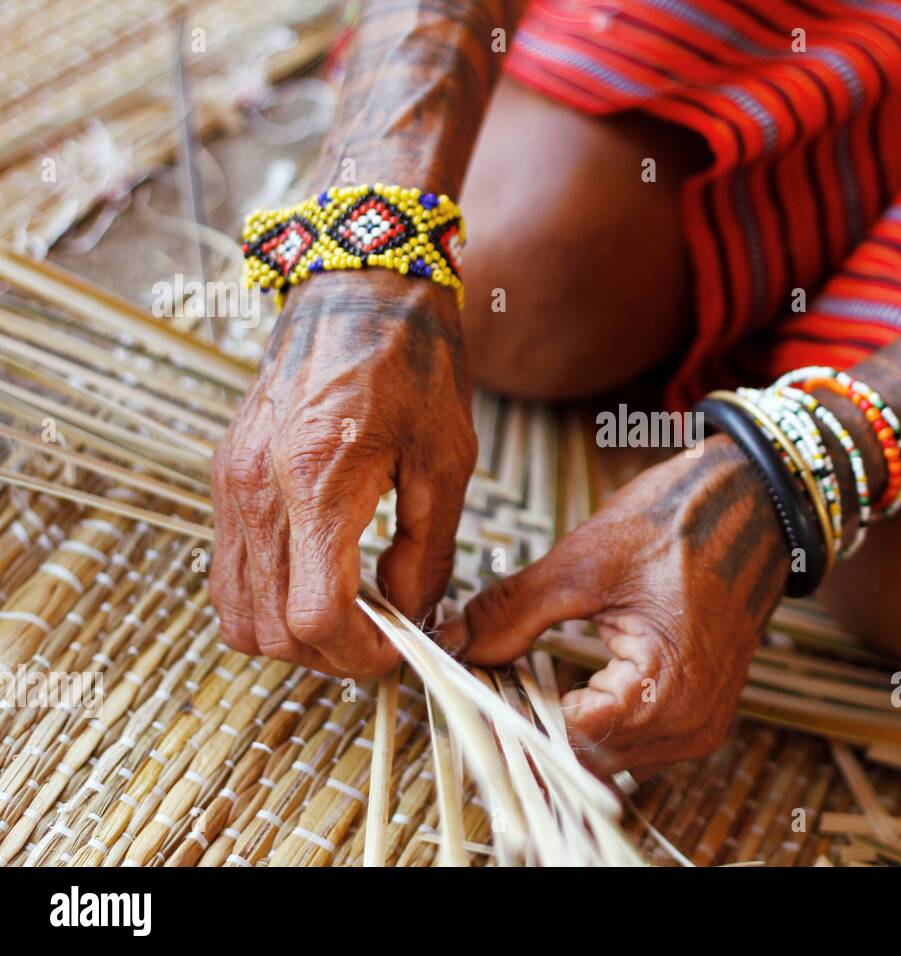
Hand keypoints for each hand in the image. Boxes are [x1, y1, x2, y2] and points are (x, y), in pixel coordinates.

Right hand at [210, 270, 475, 678]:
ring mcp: (230, 484)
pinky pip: (228, 571)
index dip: (361, 653)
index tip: (400, 646)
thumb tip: (410, 615)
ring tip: (353, 617)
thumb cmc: (414, 366)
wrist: (359, 291)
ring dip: (294, 636)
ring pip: (238, 613)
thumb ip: (428, 550)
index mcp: (317, 482)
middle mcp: (257, 489)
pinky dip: (268, 599)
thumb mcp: (447, 461)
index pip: (315, 617)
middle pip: (272, 630)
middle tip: (383, 638)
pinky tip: (321, 580)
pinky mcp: (225, 477)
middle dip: (332, 654)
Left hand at [439, 435, 788, 774]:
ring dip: (561, 729)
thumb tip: (450, 641)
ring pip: (606, 758)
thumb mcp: (583, 562)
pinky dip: (594, 722)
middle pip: (584, 759)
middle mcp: (688, 724)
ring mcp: (698, 725)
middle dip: (531, 725)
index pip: (567, 741)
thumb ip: (511, 612)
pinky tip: (566, 687)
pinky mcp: (698, 715)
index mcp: (664, 690)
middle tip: (488, 678)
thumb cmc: (682, 522)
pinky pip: (633, 742)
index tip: (475, 685)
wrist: (754, 504)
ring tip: (523, 680)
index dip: (513, 717)